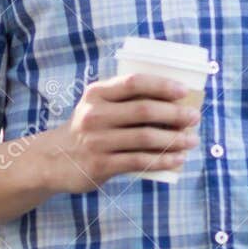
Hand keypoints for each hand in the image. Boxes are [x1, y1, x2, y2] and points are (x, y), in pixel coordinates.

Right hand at [38, 73, 200, 190]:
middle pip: (144, 111)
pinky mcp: (100, 165)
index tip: (184, 91)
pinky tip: (177, 159)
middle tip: (195, 117)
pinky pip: (138, 161)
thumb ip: (125, 100)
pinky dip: (162, 160)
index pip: (134, 83)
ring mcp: (96, 141)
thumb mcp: (98, 106)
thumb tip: (175, 101)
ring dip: (174, 139)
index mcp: (97, 93)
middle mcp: (95, 114)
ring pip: (145, 138)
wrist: (52, 159)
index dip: (162, 85)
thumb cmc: (88, 128)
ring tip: (192, 140)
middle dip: (175, 114)